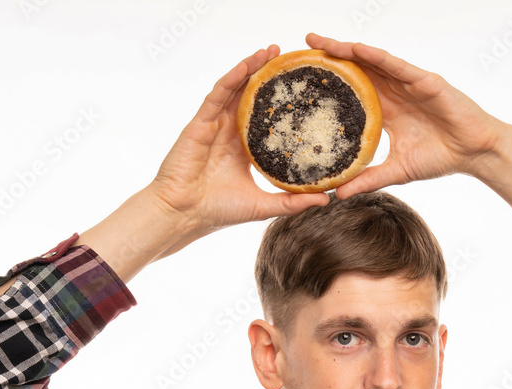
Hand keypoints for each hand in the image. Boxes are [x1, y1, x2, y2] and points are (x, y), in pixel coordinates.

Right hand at [76, 46, 329, 281]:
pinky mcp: (200, 123)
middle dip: (267, 75)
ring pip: (234, 89)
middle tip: (288, 57)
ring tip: (270, 50)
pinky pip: (217, 95)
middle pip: (250, 96)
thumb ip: (292, 201)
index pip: (264, 117)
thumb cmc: (217, 210)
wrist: (184, 215)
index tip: (302, 87)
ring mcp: (214, 125)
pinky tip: (245, 64)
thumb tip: (327, 199)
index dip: (281, 101)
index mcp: (244, 148)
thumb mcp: (263, 205)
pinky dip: (231, 78)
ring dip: (250, 67)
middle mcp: (229, 132)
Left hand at [304, 33, 505, 196]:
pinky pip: (396, 65)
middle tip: (303, 47)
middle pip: (357, 70)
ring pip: (372, 62)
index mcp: (386, 111)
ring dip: (346, 50)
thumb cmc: (441, 158)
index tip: (303, 80)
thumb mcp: (396, 171)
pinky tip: (356, 49)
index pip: (352, 93)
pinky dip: (376, 57)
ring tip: (320, 42)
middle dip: (331, 58)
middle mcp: (394, 93)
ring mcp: (408, 84)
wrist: (474, 153)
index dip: (330, 85)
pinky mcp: (424, 81)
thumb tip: (337, 194)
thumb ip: (368, 180)